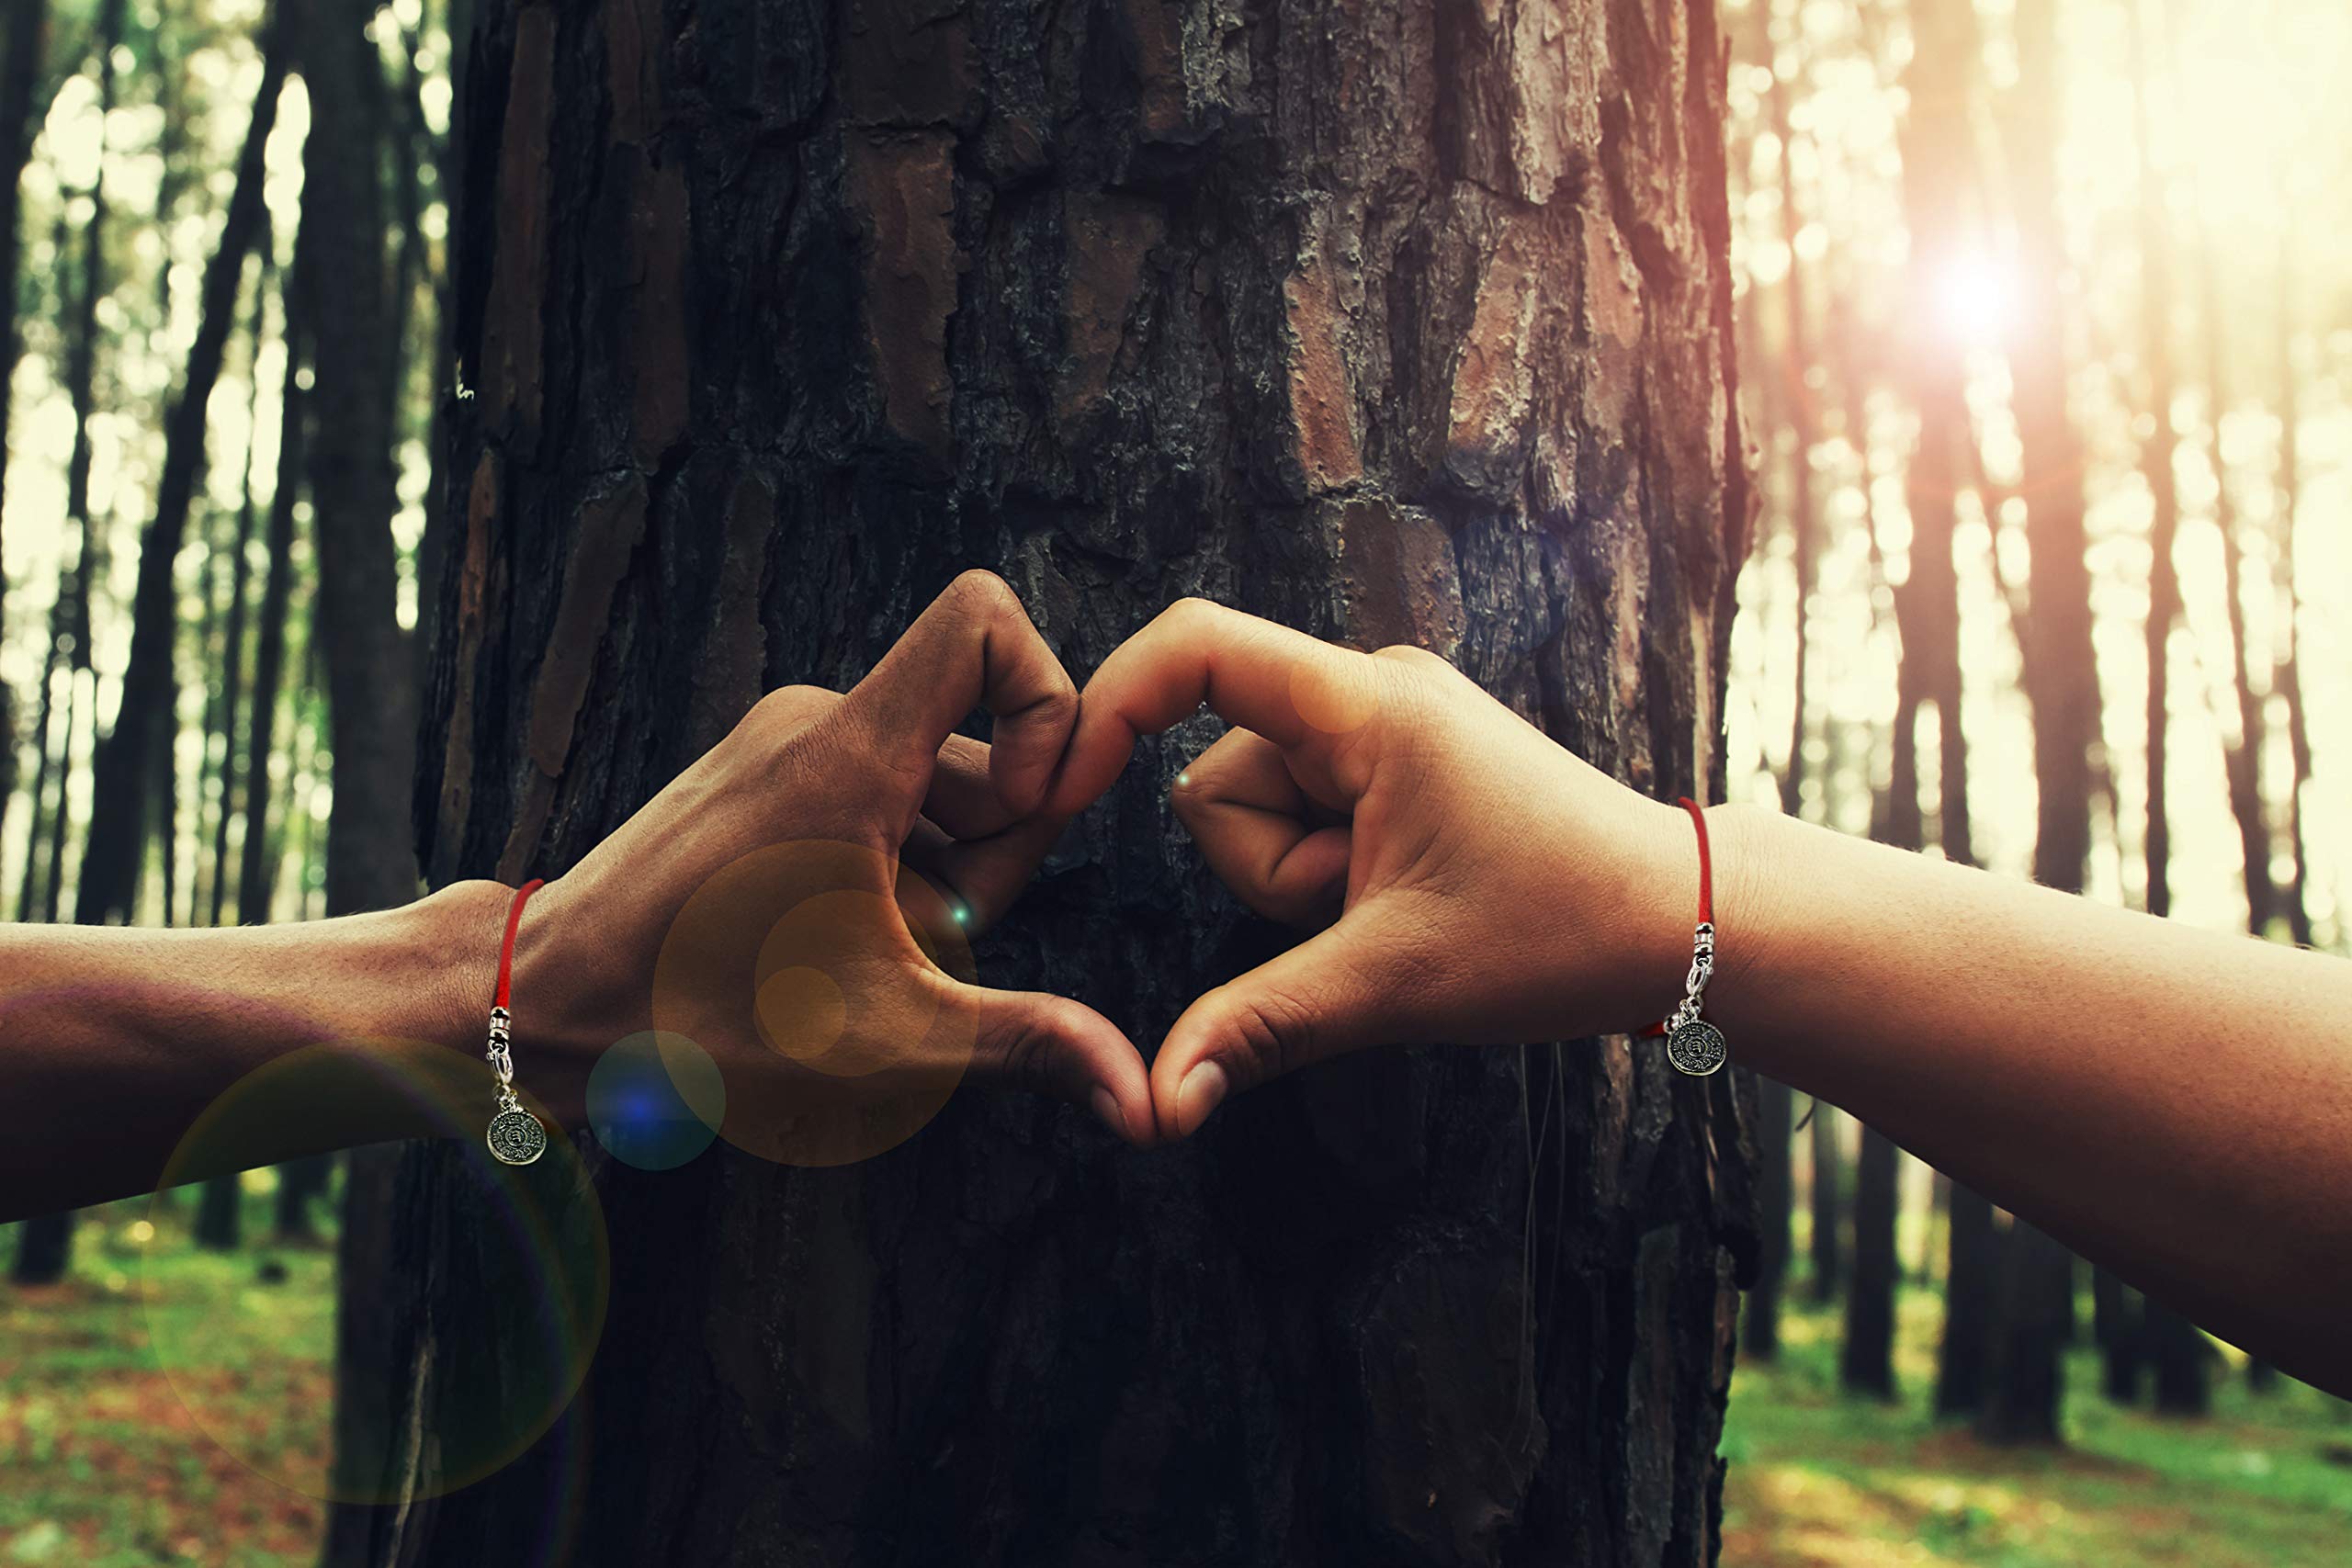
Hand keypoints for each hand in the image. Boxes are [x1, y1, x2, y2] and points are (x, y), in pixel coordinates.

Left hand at [512, 572, 1153, 1159]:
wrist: (544, 1003)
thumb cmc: (693, 1015)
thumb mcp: (886, 1038)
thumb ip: (1028, 1043)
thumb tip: (1145, 1101)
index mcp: (851, 749)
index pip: (983, 619)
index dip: (1048, 700)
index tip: (1030, 808)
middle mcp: (820, 721)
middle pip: (983, 746)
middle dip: (989, 856)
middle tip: (927, 945)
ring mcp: (788, 746)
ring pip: (933, 788)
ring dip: (940, 879)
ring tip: (870, 960)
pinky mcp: (767, 776)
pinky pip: (878, 799)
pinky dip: (890, 872)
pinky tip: (838, 948)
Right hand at [1048, 600, 1716, 1138]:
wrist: (1680, 922)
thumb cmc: (1560, 931)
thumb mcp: (1393, 983)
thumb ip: (1257, 1028)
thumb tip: (1154, 1106)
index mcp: (1368, 709)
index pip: (1199, 646)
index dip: (1110, 702)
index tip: (1064, 789)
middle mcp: (1370, 694)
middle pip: (1219, 774)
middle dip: (1270, 867)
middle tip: (1371, 907)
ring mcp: (1384, 728)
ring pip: (1256, 809)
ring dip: (1301, 880)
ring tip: (1398, 907)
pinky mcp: (1395, 764)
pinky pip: (1303, 817)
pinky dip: (1328, 873)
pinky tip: (1404, 899)